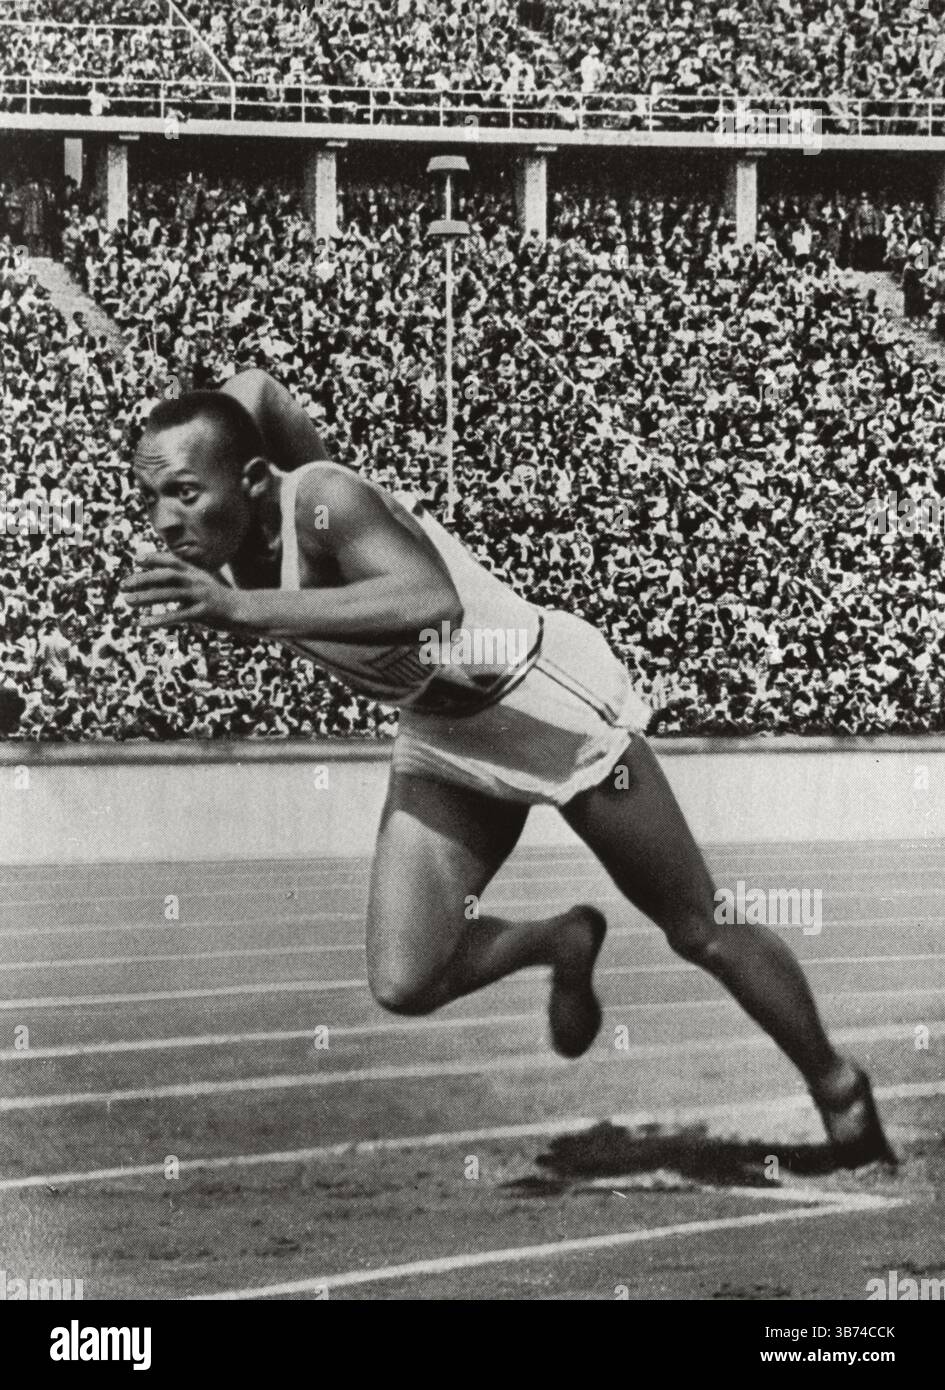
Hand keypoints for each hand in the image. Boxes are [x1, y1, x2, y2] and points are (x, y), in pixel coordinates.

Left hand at [120, 552, 240, 631]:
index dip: (154, 558)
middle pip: (167, 575)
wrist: (242, 611)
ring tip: (127, 601)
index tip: (137, 559)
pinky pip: (177, 616)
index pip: (172, 561)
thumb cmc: (217, 599)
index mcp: (196, 572)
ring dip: (146, 597)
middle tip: (124, 584)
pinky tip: (143, 624)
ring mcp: (200, 596)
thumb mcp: (202, 583)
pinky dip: (158, 619)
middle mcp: (197, 581)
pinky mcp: (203, 613)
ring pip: (169, 595)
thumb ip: (184, 579)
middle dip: (144, 578)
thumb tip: (160, 579)